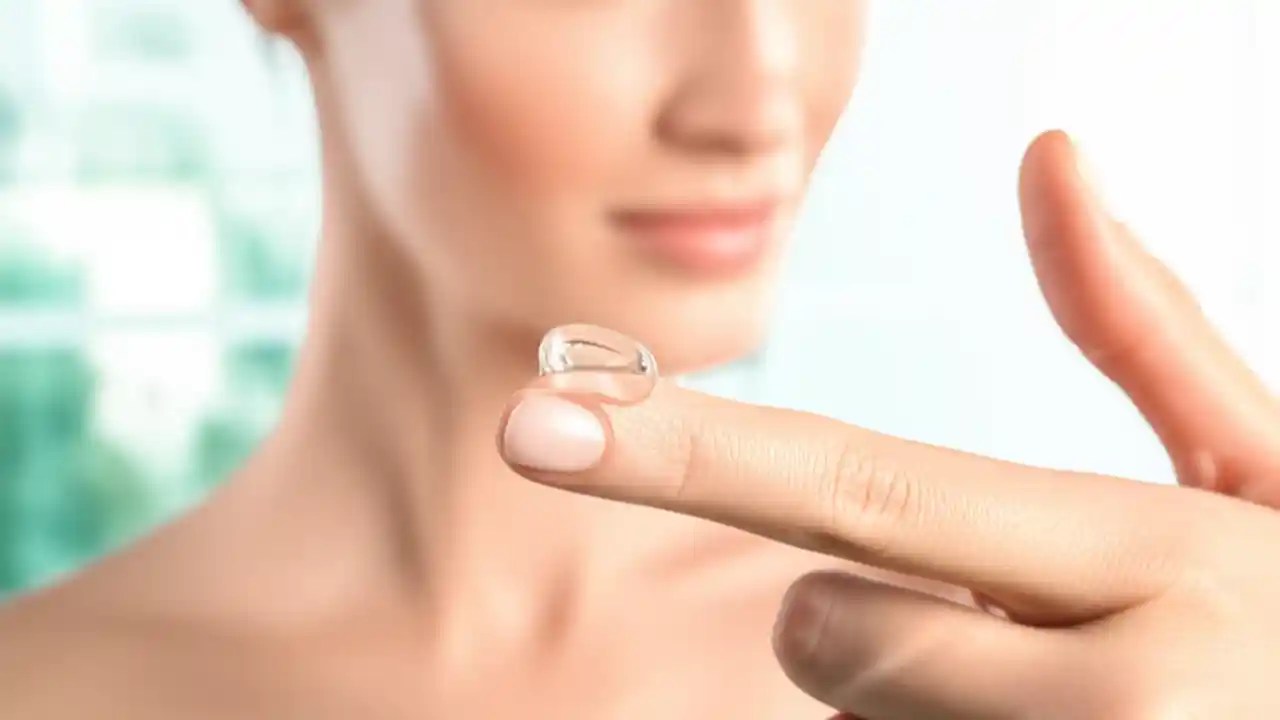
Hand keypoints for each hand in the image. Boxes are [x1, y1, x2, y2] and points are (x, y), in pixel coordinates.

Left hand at [496, 130, 1279, 717]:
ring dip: (932, 704)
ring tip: (1077, 698)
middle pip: (824, 634)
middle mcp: (1111, 698)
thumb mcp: (1266, 477)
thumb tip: (1051, 160)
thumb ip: (1147, 332)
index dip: (686, 454)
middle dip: (870, 618)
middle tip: (1017, 624)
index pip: (862, 489)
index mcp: (1150, 555)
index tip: (540, 425)